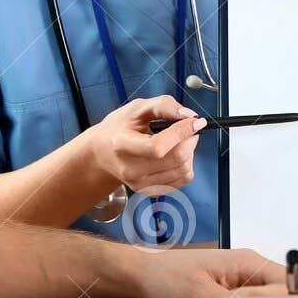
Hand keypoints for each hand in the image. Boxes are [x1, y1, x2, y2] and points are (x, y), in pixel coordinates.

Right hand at [88, 96, 203, 194]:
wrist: (102, 153)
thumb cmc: (119, 128)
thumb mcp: (136, 108)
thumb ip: (163, 106)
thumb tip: (188, 115)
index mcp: (122, 145)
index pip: (158, 146)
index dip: (182, 132)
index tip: (195, 121)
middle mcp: (131, 169)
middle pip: (176, 159)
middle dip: (190, 140)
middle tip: (188, 129)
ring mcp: (141, 184)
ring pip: (184, 170)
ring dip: (190, 152)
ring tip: (179, 141)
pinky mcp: (150, 191)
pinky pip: (183, 179)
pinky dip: (186, 164)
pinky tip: (174, 154)